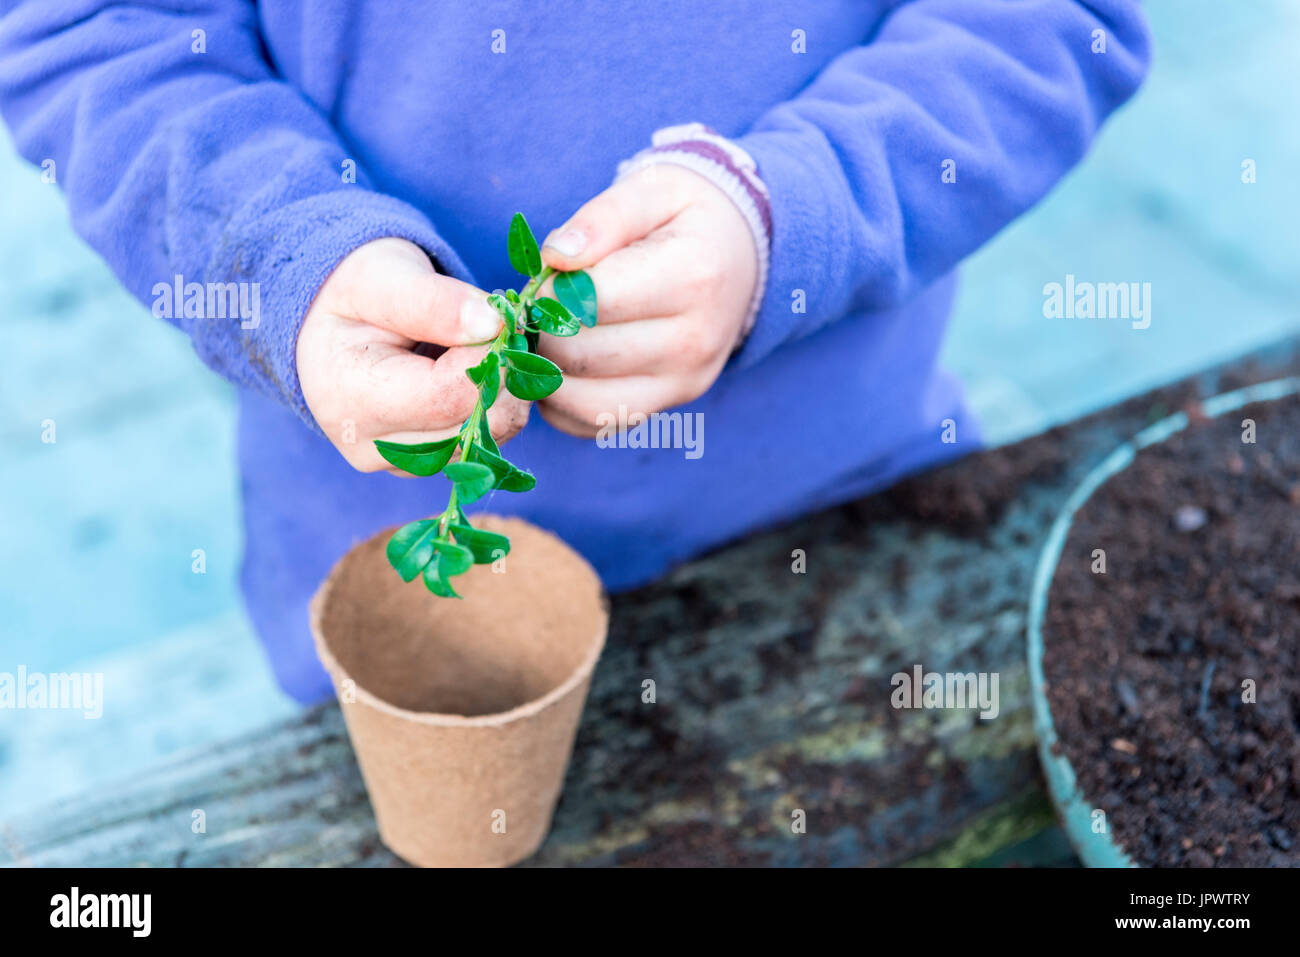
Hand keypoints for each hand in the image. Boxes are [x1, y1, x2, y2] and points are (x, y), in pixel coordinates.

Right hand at [296, 238, 528, 472]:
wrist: (333, 328)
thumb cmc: (353, 295)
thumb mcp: (379, 277)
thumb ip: (435, 301)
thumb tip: (495, 324)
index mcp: (354, 400)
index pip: (452, 395)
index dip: (491, 355)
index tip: (500, 316)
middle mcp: (373, 447)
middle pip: (478, 425)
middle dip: (503, 373)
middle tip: (499, 328)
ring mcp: (401, 464)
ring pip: (492, 437)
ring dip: (505, 389)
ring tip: (482, 346)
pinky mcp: (425, 465)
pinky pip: (487, 441)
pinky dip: (497, 404)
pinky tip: (478, 370)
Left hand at [536, 164, 756, 436]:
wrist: (740, 257)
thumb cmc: (686, 218)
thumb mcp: (652, 189)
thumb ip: (602, 218)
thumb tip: (556, 258)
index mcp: (691, 277)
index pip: (590, 303)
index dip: (548, 292)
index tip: (544, 277)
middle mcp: (694, 341)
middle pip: (580, 356)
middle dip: (542, 332)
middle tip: (540, 307)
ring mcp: (684, 382)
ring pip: (583, 402)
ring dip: (545, 373)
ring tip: (547, 336)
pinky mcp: (668, 406)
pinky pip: (594, 425)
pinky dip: (562, 404)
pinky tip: (563, 367)